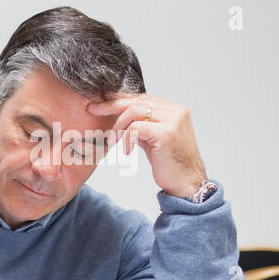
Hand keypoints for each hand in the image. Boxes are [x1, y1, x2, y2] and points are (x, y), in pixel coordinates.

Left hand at [86, 93, 206, 197]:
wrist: (186, 181)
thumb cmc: (169, 163)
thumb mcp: (152, 139)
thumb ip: (141, 125)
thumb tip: (118, 117)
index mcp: (173, 110)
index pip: (142, 98)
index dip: (120, 99)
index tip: (101, 102)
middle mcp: (175, 112)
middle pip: (137, 101)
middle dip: (111, 105)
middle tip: (92, 109)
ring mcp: (173, 121)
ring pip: (135, 111)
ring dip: (117, 125)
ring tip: (112, 141)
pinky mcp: (166, 134)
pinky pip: (136, 128)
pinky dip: (126, 138)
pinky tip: (127, 151)